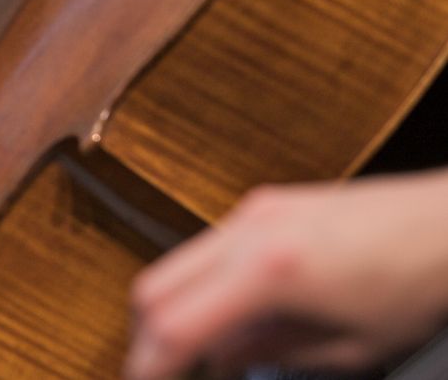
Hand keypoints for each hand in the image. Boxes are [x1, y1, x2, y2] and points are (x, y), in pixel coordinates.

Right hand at [125, 169, 447, 378]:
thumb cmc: (420, 282)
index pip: (174, 324)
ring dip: (174, 307)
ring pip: (178, 262)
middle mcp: (248, 229)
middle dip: (147, 335)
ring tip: (202, 349)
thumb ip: (272, 354)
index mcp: (267, 271)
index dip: (148, 365)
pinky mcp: (267, 203)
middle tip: (161, 371)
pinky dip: (203, 283)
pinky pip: (210, 246)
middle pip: (154, 285)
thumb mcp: (351, 349)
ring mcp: (254, 210)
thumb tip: (222, 358)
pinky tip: (233, 313)